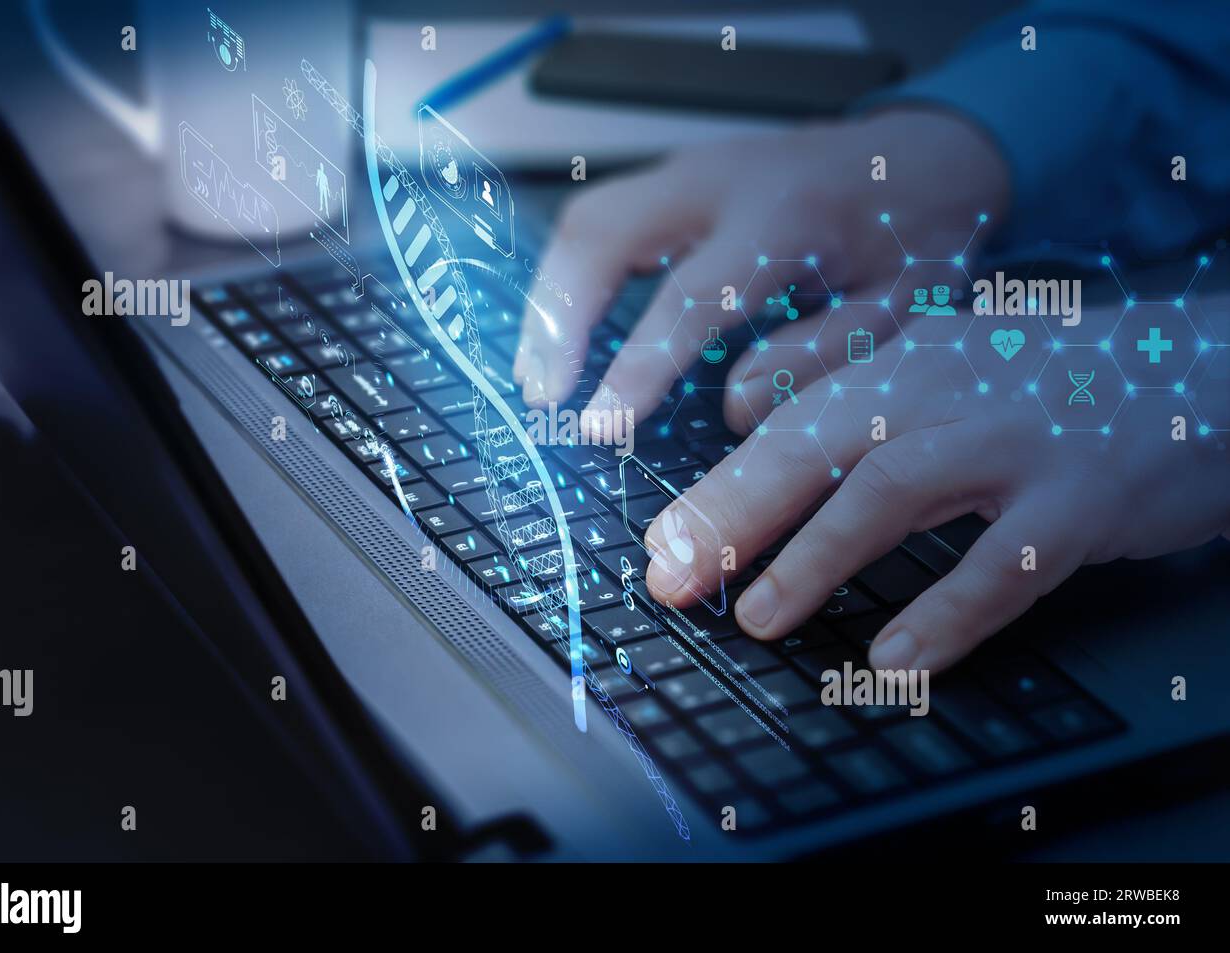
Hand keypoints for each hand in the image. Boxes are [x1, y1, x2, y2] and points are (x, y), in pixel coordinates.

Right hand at [514, 109, 1009, 423]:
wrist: (923, 153)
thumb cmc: (916, 237)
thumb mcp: (902, 310)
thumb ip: (821, 358)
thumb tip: (733, 406)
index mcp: (787, 217)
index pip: (689, 297)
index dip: (636, 366)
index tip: (596, 424)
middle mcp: (723, 179)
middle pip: (604, 235)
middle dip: (557, 320)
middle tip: (544, 398)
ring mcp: (691, 167)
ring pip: (588, 221)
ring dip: (550, 299)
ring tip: (539, 375)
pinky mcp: (676, 177)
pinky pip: (601, 219)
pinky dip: (568, 277)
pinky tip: (561, 332)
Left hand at [643, 324, 1229, 672]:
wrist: (1204, 368)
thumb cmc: (1054, 386)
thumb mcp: (949, 368)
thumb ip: (859, 396)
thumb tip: (747, 422)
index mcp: (906, 357)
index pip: (789, 416)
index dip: (718, 480)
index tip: (661, 539)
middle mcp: (949, 385)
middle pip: (819, 441)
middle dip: (733, 513)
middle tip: (671, 578)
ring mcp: (1016, 437)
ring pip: (895, 489)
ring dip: (816, 558)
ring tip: (759, 619)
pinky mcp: (1083, 495)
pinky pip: (1004, 561)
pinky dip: (946, 612)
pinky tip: (895, 657)